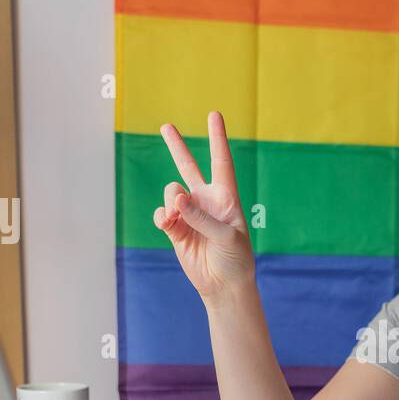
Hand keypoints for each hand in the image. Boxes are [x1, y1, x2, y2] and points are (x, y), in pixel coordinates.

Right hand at [153, 113, 256, 302]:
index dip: (218, 138)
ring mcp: (189, 214)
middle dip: (177, 147)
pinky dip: (163, 217)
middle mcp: (206, 201)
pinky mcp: (176, 229)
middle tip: (165, 126)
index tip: (214, 115)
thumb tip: (176, 198)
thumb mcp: (226, 236)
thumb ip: (202, 216)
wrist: (224, 284)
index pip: (221, 162)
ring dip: (172, 201)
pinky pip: (162, 214)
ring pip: (172, 192)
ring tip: (178, 217)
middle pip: (189, 167)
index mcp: (226, 197)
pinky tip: (168, 224)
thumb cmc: (236, 258)